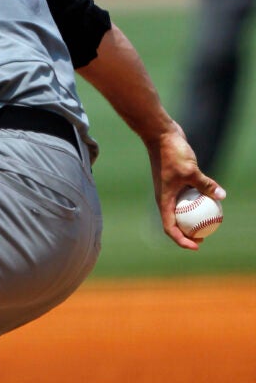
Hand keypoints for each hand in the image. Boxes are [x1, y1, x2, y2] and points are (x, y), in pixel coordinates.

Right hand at [145, 121, 225, 249]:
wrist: (160, 137)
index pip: (170, 228)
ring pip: (180, 211)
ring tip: (207, 224)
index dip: (182, 240)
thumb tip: (222, 196)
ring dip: (191, 220)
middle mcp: (164, 198)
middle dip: (187, 234)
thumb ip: (205, 184)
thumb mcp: (191, 170)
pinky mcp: (175, 182)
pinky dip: (195, 204)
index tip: (196, 246)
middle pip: (174, 223)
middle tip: (203, 238)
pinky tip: (209, 201)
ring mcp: (169, 190)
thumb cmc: (172, 154)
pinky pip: (185, 198)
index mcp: (163, 200)